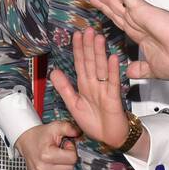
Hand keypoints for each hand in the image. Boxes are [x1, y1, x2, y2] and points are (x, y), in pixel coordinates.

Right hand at [15, 119, 80, 169]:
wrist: (25, 141)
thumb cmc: (40, 135)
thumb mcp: (54, 127)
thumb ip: (68, 128)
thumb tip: (80, 133)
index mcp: (46, 155)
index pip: (72, 159)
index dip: (71, 150)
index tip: (66, 146)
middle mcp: (42, 168)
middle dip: (69, 161)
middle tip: (61, 152)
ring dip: (64, 169)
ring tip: (56, 159)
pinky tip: (53, 167)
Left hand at [47, 26, 128, 146]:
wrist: (109, 139)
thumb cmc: (94, 123)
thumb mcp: (74, 105)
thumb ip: (64, 88)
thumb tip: (54, 71)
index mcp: (84, 86)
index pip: (80, 64)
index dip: (78, 50)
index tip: (76, 35)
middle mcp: (95, 85)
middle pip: (91, 62)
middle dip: (89, 46)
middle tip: (88, 30)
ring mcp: (105, 90)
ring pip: (101, 68)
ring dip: (100, 53)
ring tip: (98, 38)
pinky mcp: (114, 98)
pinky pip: (113, 82)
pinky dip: (112, 71)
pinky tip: (112, 59)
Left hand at [81, 0, 168, 79]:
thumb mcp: (153, 69)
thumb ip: (140, 69)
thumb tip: (130, 73)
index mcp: (140, 34)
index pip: (118, 19)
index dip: (105, 10)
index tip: (95, 2)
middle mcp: (138, 21)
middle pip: (113, 6)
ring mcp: (140, 14)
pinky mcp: (143, 10)